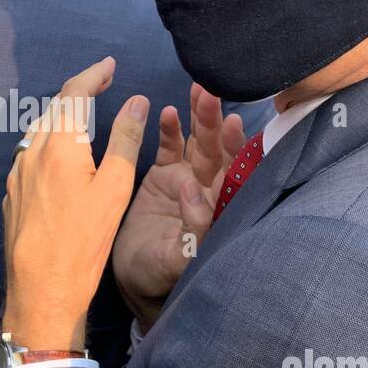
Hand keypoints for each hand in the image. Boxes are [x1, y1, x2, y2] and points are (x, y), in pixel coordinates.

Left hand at [2, 58, 148, 349]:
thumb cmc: (83, 242)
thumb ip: (124, 140)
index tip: (110, 64)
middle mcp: (30, 153)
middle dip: (78, 93)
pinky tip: (64, 156)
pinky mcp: (12, 195)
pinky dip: (51, 144)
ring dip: (63, 118)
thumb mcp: (114, 189)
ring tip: (86, 115)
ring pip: (39, 132)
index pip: (74, 93)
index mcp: (57, 145)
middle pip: (53, 109)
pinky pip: (31, 156)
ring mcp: (16, 175)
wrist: (41, 291)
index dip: (93, 74)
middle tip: (103, 83)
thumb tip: (137, 102)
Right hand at [111, 85, 244, 330]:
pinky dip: (170, 129)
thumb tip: (194, 191)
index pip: (234, 172)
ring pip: (197, 142)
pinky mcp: (162, 175)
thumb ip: (193, 229)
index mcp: (220, 209)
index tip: (233, 122)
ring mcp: (186, 178)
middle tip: (211, 93)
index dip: (235, 147)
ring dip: (199, 117)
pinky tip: (168, 111)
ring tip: (198, 90)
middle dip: (215, 122)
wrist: (132, 277)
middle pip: (217, 149)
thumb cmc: (160, 275)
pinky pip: (169, 147)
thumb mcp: (176, 260)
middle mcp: (208, 189)